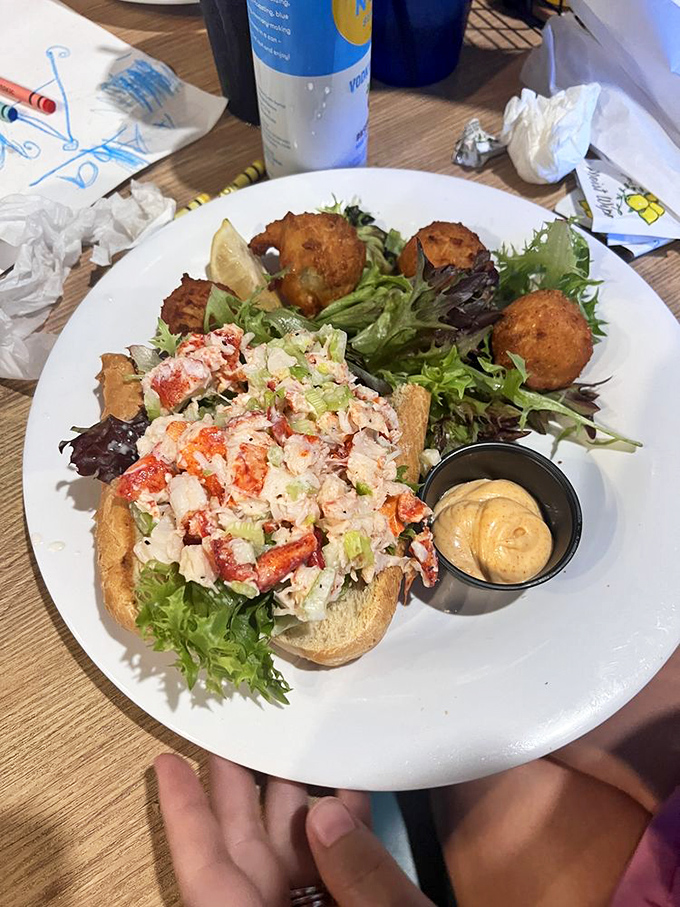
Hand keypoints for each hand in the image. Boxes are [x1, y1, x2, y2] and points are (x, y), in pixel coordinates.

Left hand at [155, 753, 433, 906]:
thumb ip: (360, 881)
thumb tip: (325, 816)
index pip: (207, 874)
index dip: (184, 816)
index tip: (167, 764)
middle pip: (244, 854)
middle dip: (240, 791)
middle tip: (234, 733)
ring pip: (290, 857)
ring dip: (296, 803)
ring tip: (293, 746)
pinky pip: (330, 872)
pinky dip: (340, 833)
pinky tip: (349, 792)